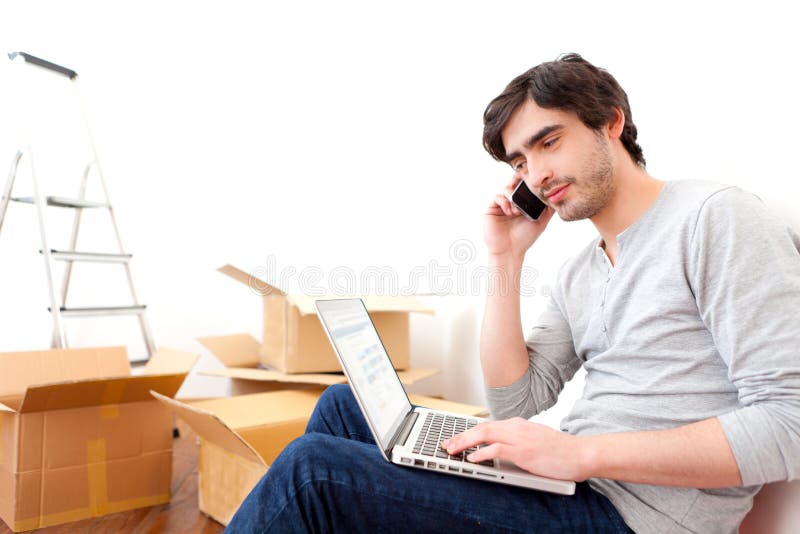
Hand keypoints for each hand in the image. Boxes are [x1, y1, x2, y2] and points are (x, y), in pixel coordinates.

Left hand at [440, 417, 588, 480]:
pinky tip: (472, 458)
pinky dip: (481, 453)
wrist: (580, 453)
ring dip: (465, 443)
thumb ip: (517, 439)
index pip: (487, 425)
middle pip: (481, 427)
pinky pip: (497, 449)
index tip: (455, 439)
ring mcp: (520, 438)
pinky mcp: (524, 451)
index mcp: (518, 424)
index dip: (468, 432)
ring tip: (453, 450)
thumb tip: (499, 447)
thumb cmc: (559, 450)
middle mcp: (516, 427)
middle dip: (461, 436)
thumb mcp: (534, 439)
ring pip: (484, 435)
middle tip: (447, 444)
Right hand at [484, 173, 553, 260]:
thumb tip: (557, 197)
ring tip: (517, 211)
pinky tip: (509, 212)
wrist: (510, 251)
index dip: (528, 180)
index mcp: (522, 203)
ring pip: (506, 188)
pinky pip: (497, 197)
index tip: (535, 176)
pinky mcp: (491, 209)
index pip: (525, 187)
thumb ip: (548, 210)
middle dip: (519, 179)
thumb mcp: (541, 222)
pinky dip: (504, 202)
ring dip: (513, 196)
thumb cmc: (524, 238)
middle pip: (514, 183)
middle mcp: (511, 202)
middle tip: (525, 179)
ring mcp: (501, 205)